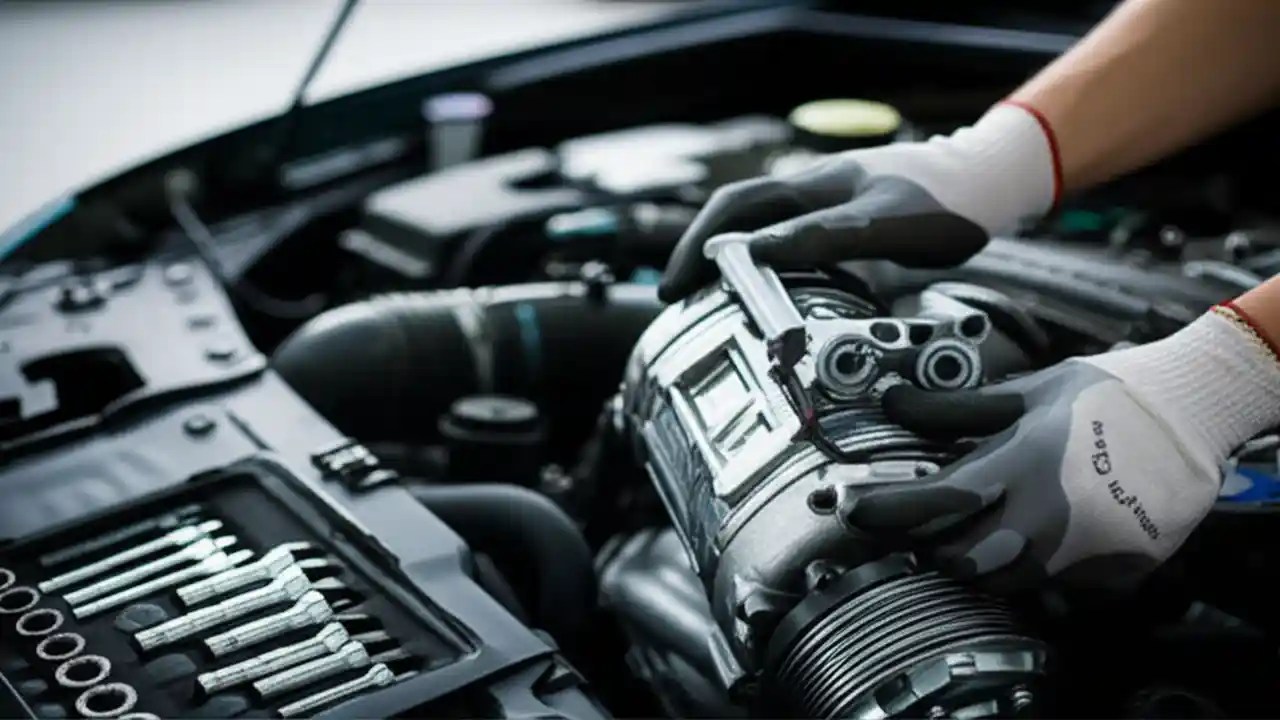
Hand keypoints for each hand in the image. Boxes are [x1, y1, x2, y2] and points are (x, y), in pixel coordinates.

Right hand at [658, 103, 1058, 301]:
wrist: (988, 184)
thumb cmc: (943, 203)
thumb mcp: (882, 226)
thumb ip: (820, 238)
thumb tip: (754, 253)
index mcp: (811, 188)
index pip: (733, 212)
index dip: (696, 248)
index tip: (675, 287)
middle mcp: (810, 191)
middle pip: (735, 217)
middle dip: (699, 255)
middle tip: (677, 297)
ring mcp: (825, 204)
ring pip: (757, 228)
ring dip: (726, 260)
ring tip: (707, 299)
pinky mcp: (843, 222)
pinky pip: (787, 241)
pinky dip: (762, 266)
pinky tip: (765, 292)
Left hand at [844, 311, 1279, 593]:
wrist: (1194, 409)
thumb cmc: (1108, 393)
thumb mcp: (1027, 392)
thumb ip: (956, 409)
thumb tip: (894, 402)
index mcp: (1024, 463)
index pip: (937, 502)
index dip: (888, 512)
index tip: (857, 512)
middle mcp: (1053, 514)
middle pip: (963, 559)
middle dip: (932, 548)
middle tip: (921, 529)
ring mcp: (1088, 550)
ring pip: (1006, 582)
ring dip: (978, 564)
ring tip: (974, 533)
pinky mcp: (1117, 573)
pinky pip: (1057, 591)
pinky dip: (1034, 574)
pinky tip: (1034, 543)